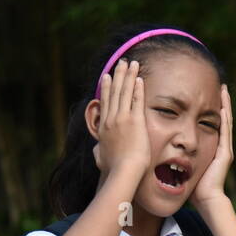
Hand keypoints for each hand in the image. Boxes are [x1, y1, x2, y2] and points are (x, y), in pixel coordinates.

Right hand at [92, 59, 150, 179]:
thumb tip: (96, 152)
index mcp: (104, 127)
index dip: (106, 88)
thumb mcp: (101, 159)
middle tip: (120, 63)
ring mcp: (123, 119)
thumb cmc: (113, 170)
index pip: (105, 102)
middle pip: (114, 92)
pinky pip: (136, 100)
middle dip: (118, 75)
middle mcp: (111, 119)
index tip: (107, 76)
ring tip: (132, 63)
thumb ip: (98, 153)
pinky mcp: (135, 122)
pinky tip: (139, 78)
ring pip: (125, 92)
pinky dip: (138, 88)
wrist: (122, 172)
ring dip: (129, 76)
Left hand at [189, 84, 232, 207]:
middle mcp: (221, 148)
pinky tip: (223, 105)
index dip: (210, 111)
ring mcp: (225, 150)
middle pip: (221, 120)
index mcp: (212, 150)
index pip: (211, 125)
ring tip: (224, 89)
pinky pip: (225, 130)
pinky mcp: (225, 153)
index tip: (206, 96)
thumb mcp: (186, 168)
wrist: (206, 201)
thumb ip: (180, 158)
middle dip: (220, 104)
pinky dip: (225, 117)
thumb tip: (165, 152)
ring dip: (225, 105)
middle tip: (220, 87)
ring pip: (225, 122)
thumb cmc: (194, 189)